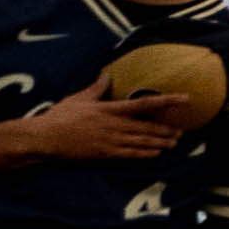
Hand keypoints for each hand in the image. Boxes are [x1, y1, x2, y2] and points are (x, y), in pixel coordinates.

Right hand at [20, 83, 194, 161]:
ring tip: (174, 143)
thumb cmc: (60, 116)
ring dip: (160, 142)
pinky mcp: (104, 153)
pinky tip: (156, 154)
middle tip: (183, 130)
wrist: (44, 138)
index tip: (184, 98)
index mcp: (110, 109)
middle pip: (147, 127)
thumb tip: (106, 74)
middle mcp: (114, 125)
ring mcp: (110, 141)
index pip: (145, 103)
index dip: (167, 101)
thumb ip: (97, 88)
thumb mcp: (79, 98)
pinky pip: (129, 154)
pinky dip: (144, 154)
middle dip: (166, 129)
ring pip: (141, 142)